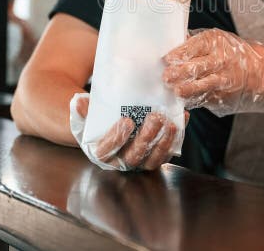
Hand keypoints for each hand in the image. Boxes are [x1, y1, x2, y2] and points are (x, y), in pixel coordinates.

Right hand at [70, 93, 187, 170]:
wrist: (110, 128)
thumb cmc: (97, 123)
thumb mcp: (86, 116)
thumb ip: (82, 110)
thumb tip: (80, 102)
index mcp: (102, 153)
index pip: (108, 150)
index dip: (117, 137)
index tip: (126, 120)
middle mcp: (121, 161)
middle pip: (134, 156)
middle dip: (146, 138)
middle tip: (155, 118)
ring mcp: (140, 161)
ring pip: (153, 159)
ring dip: (164, 143)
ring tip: (171, 124)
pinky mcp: (155, 156)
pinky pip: (168, 151)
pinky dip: (177, 137)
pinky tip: (183, 119)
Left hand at [162, 28, 263, 116]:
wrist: (259, 71)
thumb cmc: (233, 53)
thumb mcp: (217, 40)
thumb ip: (195, 43)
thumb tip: (172, 47)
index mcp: (215, 42)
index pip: (193, 47)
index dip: (178, 54)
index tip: (167, 59)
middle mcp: (219, 60)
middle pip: (195, 67)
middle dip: (178, 73)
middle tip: (166, 77)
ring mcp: (222, 80)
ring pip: (200, 86)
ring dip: (185, 89)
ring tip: (176, 90)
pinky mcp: (222, 95)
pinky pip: (204, 98)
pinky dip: (193, 99)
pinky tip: (184, 98)